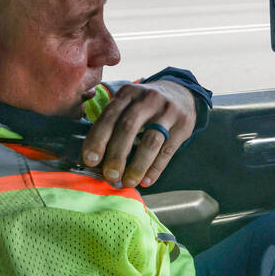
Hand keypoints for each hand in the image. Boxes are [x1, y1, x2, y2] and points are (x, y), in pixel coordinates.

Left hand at [81, 80, 196, 187]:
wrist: (180, 93)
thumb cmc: (145, 106)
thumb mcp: (128, 102)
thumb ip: (112, 122)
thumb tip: (94, 158)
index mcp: (128, 93)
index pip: (110, 116)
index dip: (98, 139)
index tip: (90, 160)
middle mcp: (148, 98)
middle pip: (129, 128)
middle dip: (117, 155)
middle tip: (110, 176)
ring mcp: (168, 110)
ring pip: (151, 141)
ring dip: (137, 165)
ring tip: (128, 182)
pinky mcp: (184, 124)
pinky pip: (168, 150)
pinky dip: (156, 168)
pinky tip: (147, 181)